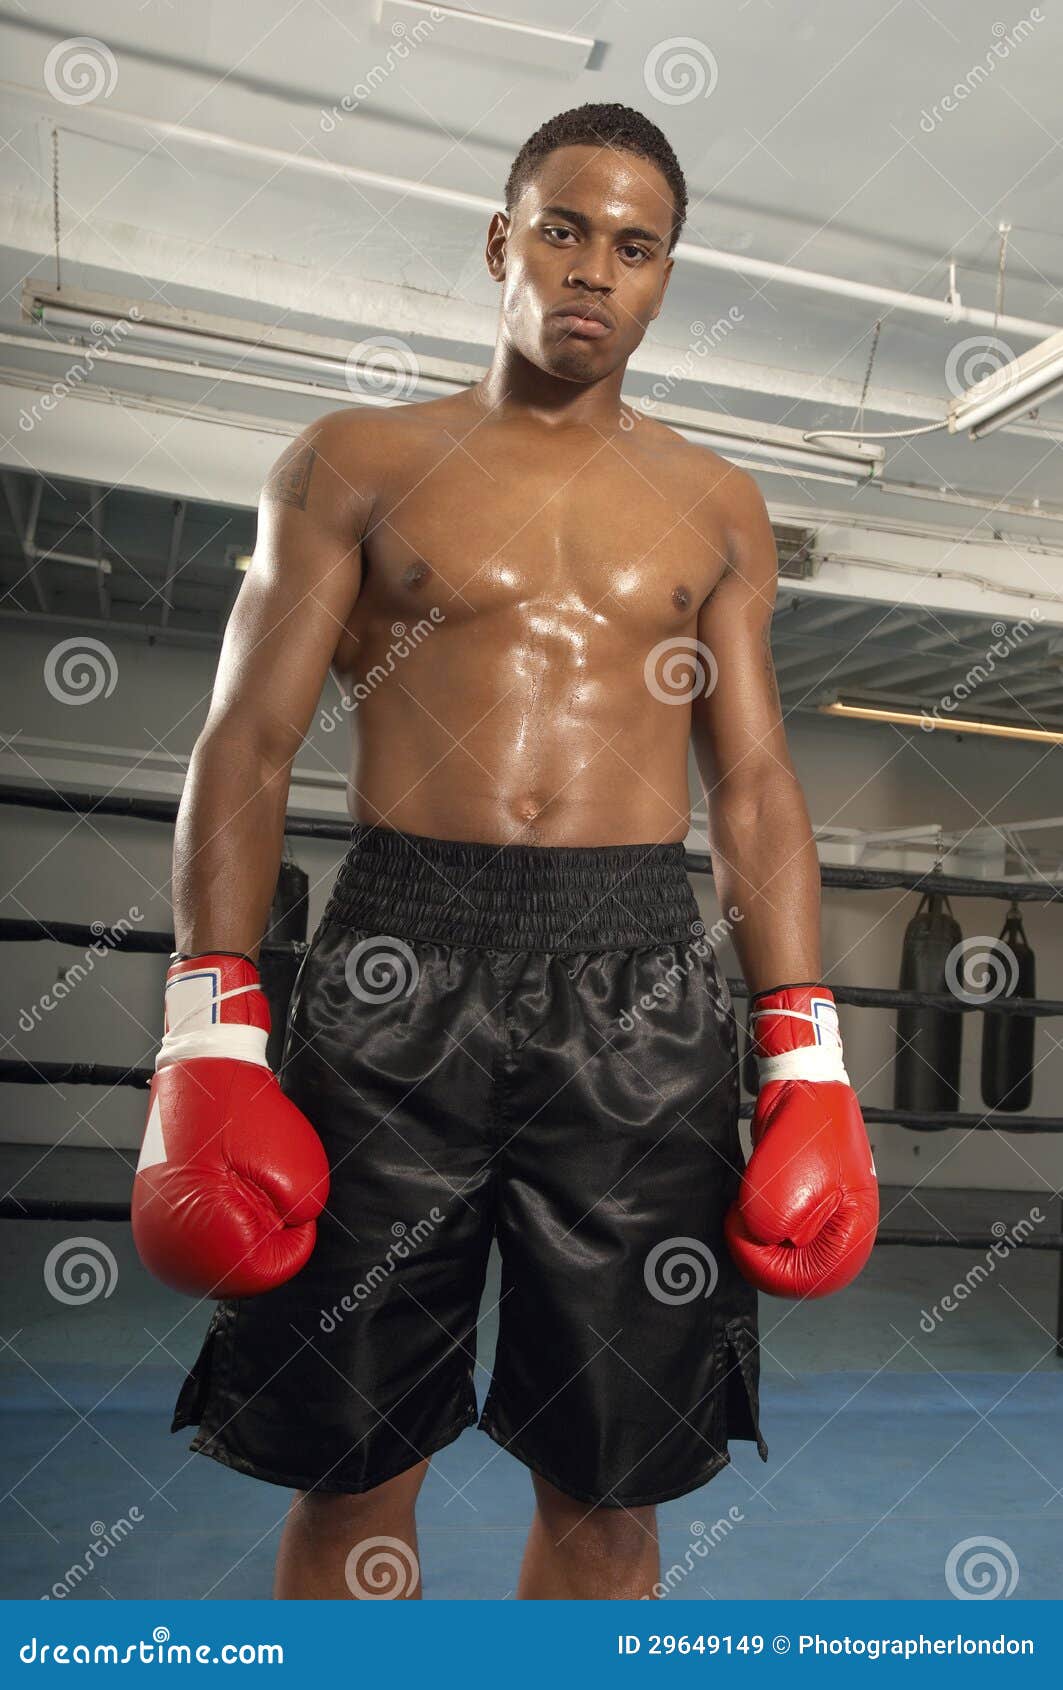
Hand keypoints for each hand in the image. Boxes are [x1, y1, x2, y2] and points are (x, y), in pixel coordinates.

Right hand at [132, 953, 328, 1297]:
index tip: (295, 1200)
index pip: (271, 1271)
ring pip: (224, 1245)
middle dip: (268, 1228)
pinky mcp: (158, 1209)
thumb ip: (301, 1213)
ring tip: (244, 1173)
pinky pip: (202, 1228)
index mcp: (205, 1241)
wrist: (202, 1065)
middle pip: (244, 1264)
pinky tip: (228, 1176)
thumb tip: (293, 1230)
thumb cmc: (242, 1109)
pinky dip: (223, 1210)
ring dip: (245, 1219)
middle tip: (266, 1181)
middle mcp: (167, 1246)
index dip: (297, 1235)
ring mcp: (156, 1227)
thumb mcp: (298, 1165)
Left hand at [724, 984, 877, 1297]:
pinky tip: (750, 1199)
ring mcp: (824, 1220)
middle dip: (760, 1253)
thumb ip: (770, 1225)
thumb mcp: (784, 1181)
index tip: (745, 1235)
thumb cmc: (808, 1125)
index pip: (810, 1279)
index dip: (767, 1266)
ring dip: (758, 1237)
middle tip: (740, 1221)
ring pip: (784, 1254)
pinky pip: (778, 1233)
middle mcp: (842, 1231)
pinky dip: (758, 1222)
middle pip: (797, 1274)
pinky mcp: (805, 1207)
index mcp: (853, 1231)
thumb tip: (758, 1241)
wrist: (802, 1086)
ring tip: (745, 1206)